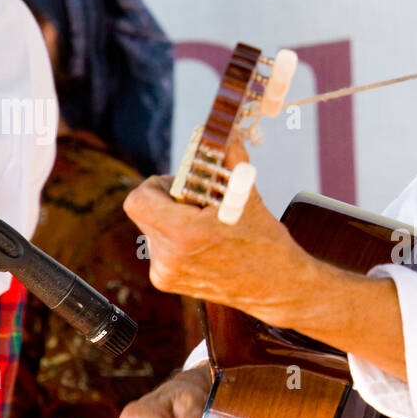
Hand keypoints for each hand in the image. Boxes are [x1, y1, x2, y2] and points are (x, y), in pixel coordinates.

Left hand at [124, 141, 315, 323]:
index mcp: (183, 234)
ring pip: (152, 229)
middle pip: (146, 213)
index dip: (155, 187)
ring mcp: (166, 273)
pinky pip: (159, 247)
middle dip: (169, 201)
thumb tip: (220, 131)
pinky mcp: (168, 281)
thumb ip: (229, 157)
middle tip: (198, 202)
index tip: (179, 185)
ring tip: (204, 225)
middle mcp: (168, 257)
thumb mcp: (247, 195)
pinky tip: (203, 242)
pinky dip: (176, 238)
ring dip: (172, 220)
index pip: (138, 200)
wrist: (277, 286)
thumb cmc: (266, 244)